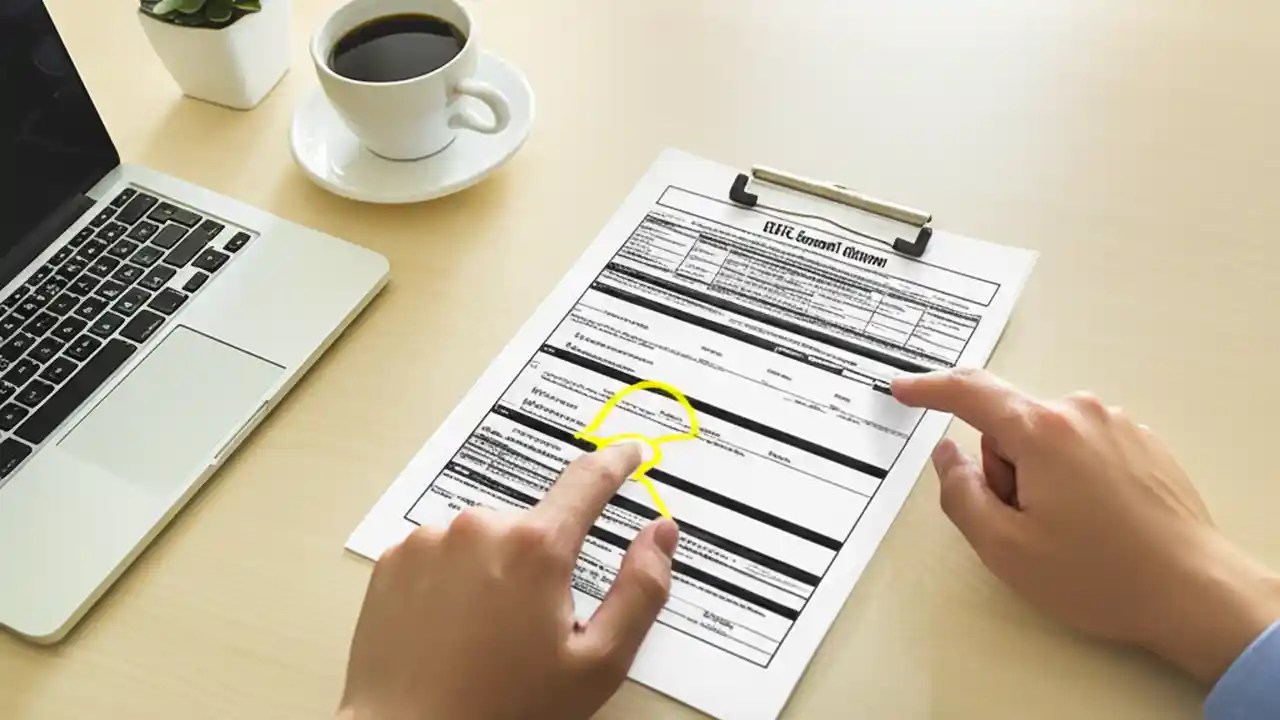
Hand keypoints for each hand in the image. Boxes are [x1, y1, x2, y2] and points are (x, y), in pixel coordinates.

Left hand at [337, 443, 678, 719]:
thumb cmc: (501, 712)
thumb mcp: (597, 664)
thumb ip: (641, 590)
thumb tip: (660, 535)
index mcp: (535, 547)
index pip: (588, 481)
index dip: (615, 464)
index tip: (628, 454)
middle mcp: (479, 528)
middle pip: (533, 527)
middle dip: (542, 564)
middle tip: (535, 627)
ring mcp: (429, 541)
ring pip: (485, 541)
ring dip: (495, 572)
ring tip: (485, 638)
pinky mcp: (393, 560)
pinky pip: (440, 554)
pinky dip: (453, 582)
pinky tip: (452, 630)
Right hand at [893, 369, 1279, 683]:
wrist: (1194, 594)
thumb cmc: (1102, 576)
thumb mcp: (1004, 548)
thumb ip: (960, 493)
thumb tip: (948, 456)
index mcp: (1043, 432)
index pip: (968, 393)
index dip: (927, 390)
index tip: (903, 390)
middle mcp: (1081, 413)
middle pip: (1009, 425)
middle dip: (1002, 468)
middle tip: (1023, 524)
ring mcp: (1117, 425)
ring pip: (1046, 438)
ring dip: (1039, 475)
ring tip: (1067, 530)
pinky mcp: (1142, 442)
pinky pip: (1082, 447)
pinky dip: (1073, 477)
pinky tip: (1095, 522)